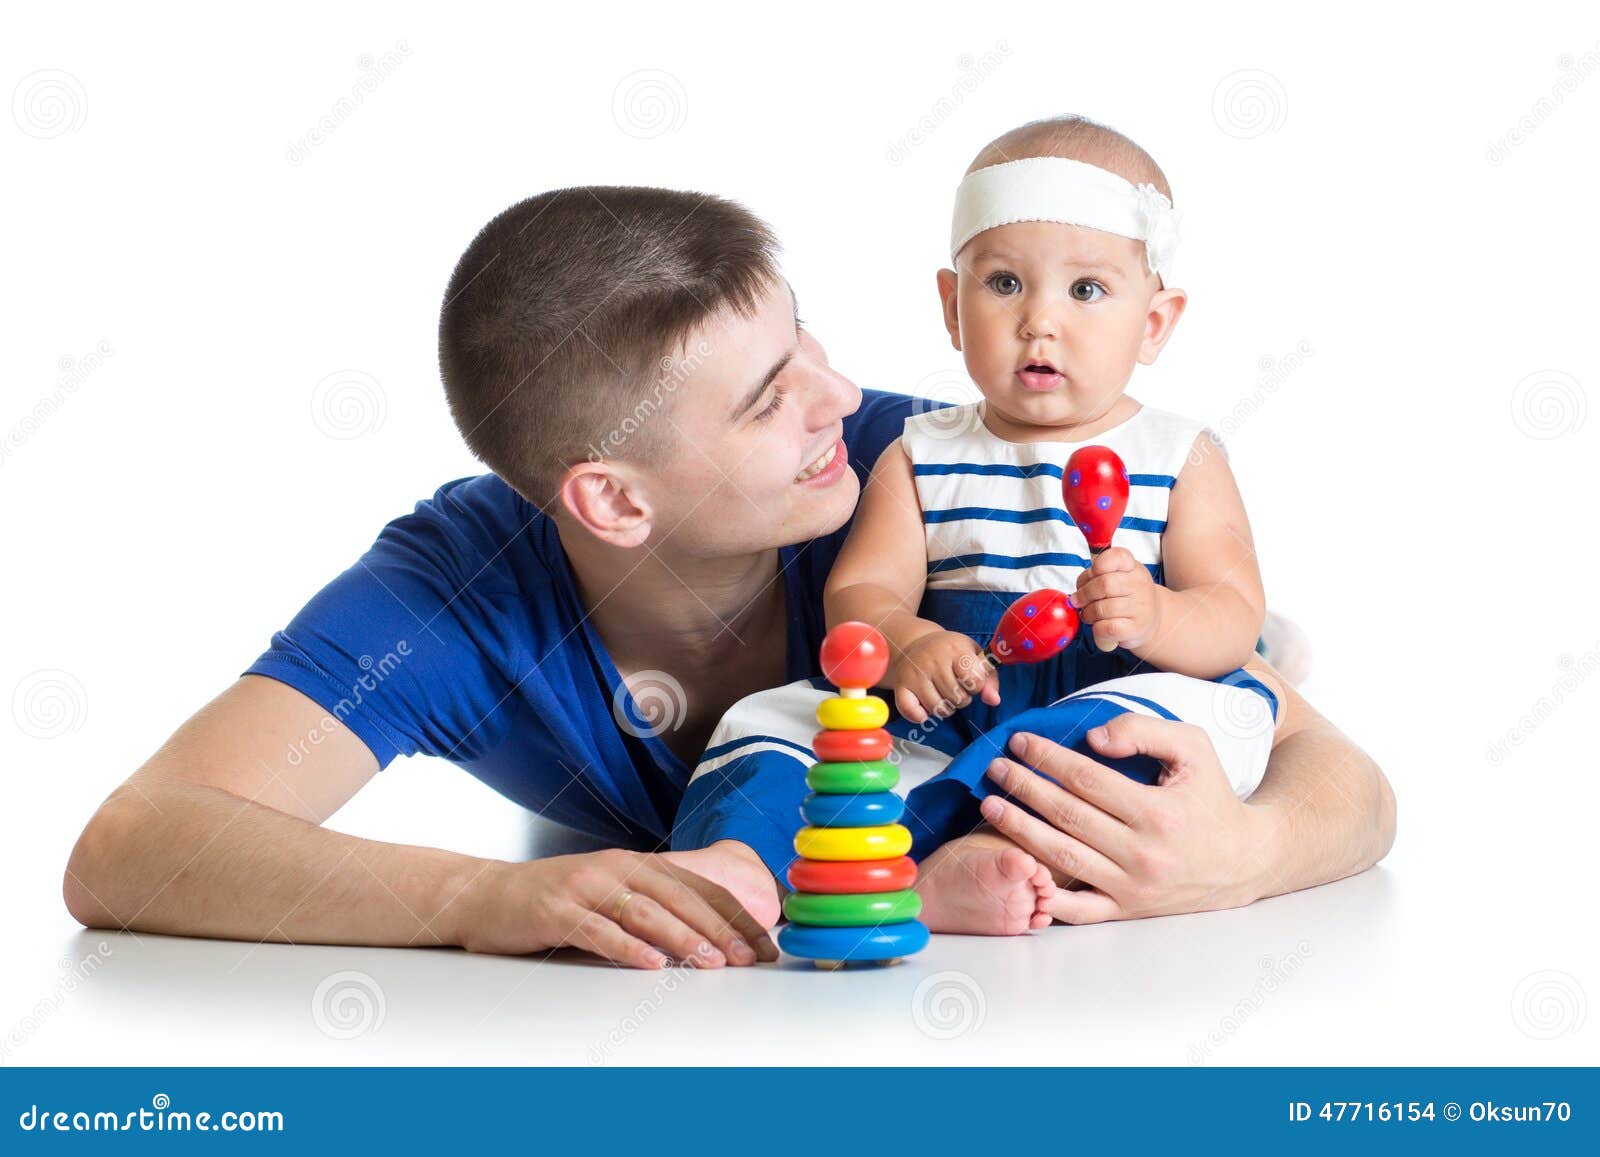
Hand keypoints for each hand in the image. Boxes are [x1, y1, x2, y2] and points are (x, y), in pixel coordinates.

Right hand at [454, 849, 778, 967]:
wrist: (485, 895)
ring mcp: (585, 887)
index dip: (735, 915)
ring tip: (713, 961)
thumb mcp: (611, 895)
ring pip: (644, 912)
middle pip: (679, 898)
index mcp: (636, 865)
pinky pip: (598, 931)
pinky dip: (627, 947)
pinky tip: (651, 964)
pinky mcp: (556, 910)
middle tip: (751, 957)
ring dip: (682, 937)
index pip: (699, 889)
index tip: (764, 944)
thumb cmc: (556, 901)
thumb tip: (709, 938)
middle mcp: (616, 869)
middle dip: (720, 928)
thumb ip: (653, 908)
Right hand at [893, 629, 999, 723]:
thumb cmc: (949, 652)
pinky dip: (919, 716)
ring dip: (944, 709)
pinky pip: (910, 711)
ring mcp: (915, 674)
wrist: (914, 643)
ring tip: (943, 697)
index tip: (970, 680)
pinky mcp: (901, 686)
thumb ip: (989, 678)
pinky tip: (924, 709)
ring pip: (937, 708)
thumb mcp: (974, 655)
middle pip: (957, 698)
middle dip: (961, 698)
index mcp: (954, 649)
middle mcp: (933, 660)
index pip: (974, 679)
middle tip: (955, 688)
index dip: (976, 685)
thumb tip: (993, 700)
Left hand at [977, 714, 1268, 922]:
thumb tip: (1092, 738)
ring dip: (1019, 831)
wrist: (1245, 860)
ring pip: (1063, 858)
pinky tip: (1017, 869)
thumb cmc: (1212, 797)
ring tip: (990, 807)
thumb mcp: (1194, 748)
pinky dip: (1046, 896)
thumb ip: (1143, 732)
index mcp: (1157, 812)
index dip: (1047, 758)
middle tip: (995, 768)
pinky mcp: (1128, 910)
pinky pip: (1079, 909)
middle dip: (1023, 788)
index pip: (1086, 780)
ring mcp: (1133, 887)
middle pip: (1066, 816)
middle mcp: (1142, 853)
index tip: (1019, 741)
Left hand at [1073, 547, 1160, 649]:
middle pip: (1104, 584)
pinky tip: (1099, 625)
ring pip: (1102, 608)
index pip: (1116, 557)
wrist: (1151, 621)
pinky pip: (1106, 628)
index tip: (1091, 575)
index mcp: (1133, 568)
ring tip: (1089, 614)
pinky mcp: (1135, 628)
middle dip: (1084, 594)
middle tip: (1078, 600)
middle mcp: (1140, 585)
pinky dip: (1096, 628)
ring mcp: (1140, 608)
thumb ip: (1095, 575)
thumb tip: (1077, 590)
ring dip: (1088, 613)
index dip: (1097, 566)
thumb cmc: (1126, 598)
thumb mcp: (1116, 577)